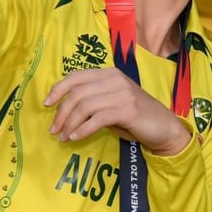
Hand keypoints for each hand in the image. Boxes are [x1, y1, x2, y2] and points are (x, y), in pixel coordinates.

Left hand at [45, 67, 191, 155]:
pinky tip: (76, 138)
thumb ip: (92, 102)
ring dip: (70, 124)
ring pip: (85, 106)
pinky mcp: (128, 110)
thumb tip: (63, 112)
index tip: (46, 104)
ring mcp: (123, 93)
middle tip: (54, 130)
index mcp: (110, 74)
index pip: (77, 76)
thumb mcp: (111, 104)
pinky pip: (97, 119)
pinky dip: (83, 129)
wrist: (164, 127)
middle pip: (77, 93)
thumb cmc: (135, 118)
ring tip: (64, 137)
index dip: (58, 89)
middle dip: (61, 113)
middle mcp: (115, 79)